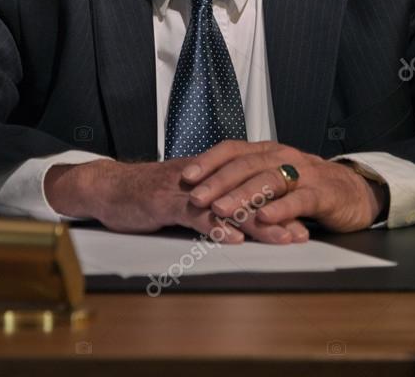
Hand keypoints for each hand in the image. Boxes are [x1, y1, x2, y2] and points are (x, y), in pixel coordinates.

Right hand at [43, 156, 309, 243]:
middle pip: (247, 194)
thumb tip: (243, 222)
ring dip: (256, 223)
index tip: (303, 220)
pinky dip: (215, 226)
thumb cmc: (149, 194)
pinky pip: (195, 214)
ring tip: (281, 237)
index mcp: (212, 176)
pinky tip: (233, 238)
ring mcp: (187, 190)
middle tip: (301, 232)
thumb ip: (214, 206)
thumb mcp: (187, 197)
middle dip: (277, 214)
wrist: (111, 187)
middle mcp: (204, 179)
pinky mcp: (166, 202)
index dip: (278, 203)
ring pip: (227, 204)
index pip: (252, 187)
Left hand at [181, 140, 386, 232]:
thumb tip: (205, 189)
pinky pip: (299, 199)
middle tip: (196, 197)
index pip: (233, 150)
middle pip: (246, 165)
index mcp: (267, 151)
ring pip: (269, 180)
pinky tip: (264, 219)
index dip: (208, 161)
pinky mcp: (322, 193)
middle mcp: (283, 157)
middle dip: (218, 182)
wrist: (353, 192)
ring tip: (222, 209)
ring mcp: (303, 173)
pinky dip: (281, 209)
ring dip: (243, 195)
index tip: (186, 176)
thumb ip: (247, 181)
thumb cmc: (307, 187)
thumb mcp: (274, 179)